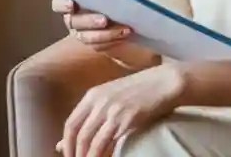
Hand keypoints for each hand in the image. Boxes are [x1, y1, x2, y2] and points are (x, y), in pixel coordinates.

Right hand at [52, 0, 132, 51]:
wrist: (125, 13)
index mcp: (70, 1)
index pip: (58, 4)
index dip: (62, 4)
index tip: (72, 4)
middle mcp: (72, 19)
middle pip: (74, 22)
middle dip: (89, 21)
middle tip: (104, 20)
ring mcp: (82, 34)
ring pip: (87, 37)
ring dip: (104, 34)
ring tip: (122, 29)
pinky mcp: (95, 45)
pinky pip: (100, 46)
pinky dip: (113, 40)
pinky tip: (125, 33)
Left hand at [56, 63, 186, 156]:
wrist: (166, 82)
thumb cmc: (141, 91)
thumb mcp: (112, 99)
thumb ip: (92, 116)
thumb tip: (64, 142)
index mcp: (92, 95)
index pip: (70, 124)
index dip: (66, 144)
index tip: (69, 156)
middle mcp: (99, 101)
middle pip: (77, 134)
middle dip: (74, 153)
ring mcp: (113, 109)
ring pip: (90, 141)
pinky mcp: (127, 119)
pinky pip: (108, 143)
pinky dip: (103, 155)